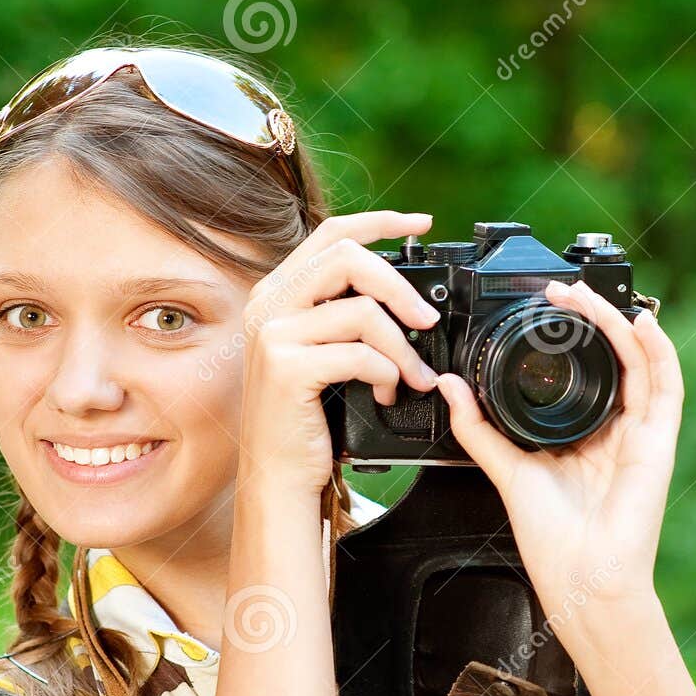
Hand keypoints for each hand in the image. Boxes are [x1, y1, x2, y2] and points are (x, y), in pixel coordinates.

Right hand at [239, 211, 441, 498]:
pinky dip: (386, 374)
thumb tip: (405, 296)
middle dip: (400, 287)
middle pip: (348, 257)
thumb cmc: (308, 417)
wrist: (279, 473)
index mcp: (277, 292)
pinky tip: (386, 394)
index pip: (331, 233)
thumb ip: (345, 315)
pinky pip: (359, 355)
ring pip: (362, 311)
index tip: (421, 224)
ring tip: (415, 376)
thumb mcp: (324, 352)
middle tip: (428, 320)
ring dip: (403, 347)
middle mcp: (268, 304)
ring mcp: (272, 335)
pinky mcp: (286, 368)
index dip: (380, 221)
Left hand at [437, 278, 683, 617]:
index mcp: (584, 437)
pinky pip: (666, 387)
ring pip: (640, 363)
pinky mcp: (658, 443)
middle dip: (592, 319)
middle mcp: (615, 432)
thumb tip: (452, 387)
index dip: (573, 336)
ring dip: (620, 324)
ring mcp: (640, 436)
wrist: (582, 581)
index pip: (586, 373)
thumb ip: (480, 429)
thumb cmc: (554, 542)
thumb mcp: (507, 471)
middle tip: (563, 292)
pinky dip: (660, 352)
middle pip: (614, 360)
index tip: (546, 306)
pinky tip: (643, 323)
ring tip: (592, 297)